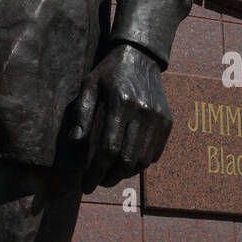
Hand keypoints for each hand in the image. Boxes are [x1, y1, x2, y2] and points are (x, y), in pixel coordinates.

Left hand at [70, 42, 172, 192]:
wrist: (140, 56)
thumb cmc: (109, 72)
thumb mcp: (89, 85)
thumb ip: (82, 114)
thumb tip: (75, 143)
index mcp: (121, 103)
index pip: (108, 149)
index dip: (95, 171)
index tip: (85, 184)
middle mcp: (143, 112)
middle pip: (127, 160)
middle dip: (110, 177)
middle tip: (97, 181)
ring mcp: (158, 118)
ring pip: (143, 161)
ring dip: (125, 173)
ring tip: (110, 173)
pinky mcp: (167, 122)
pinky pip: (155, 153)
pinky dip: (140, 163)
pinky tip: (126, 161)